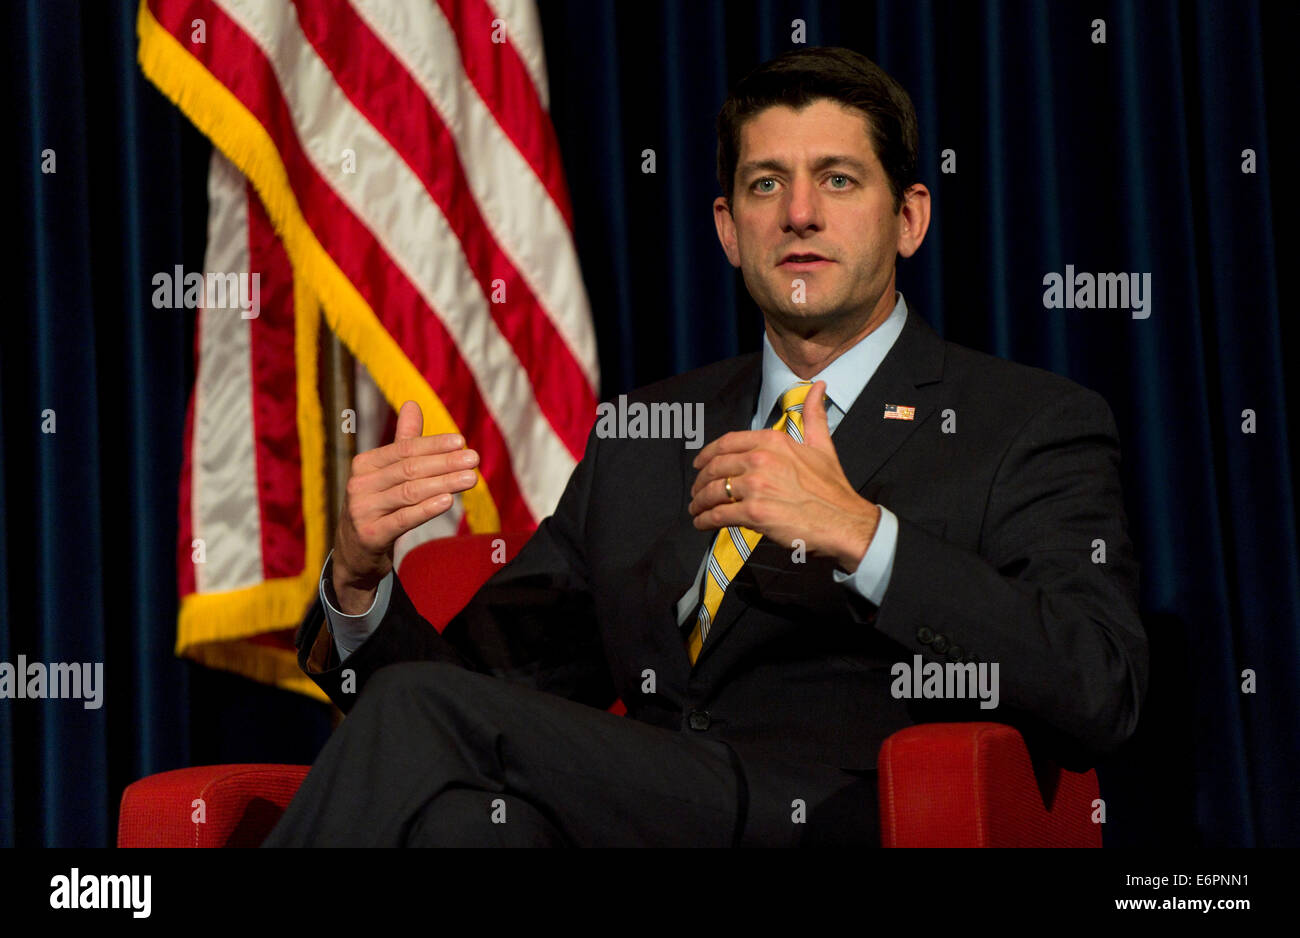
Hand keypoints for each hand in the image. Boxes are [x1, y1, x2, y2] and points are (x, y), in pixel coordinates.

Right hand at [331, 400, 479, 612]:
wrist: (355, 552)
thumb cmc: (378, 505)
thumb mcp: (387, 473)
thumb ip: (402, 441)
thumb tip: (413, 403)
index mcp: (365, 464)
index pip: (404, 449)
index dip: (433, 444)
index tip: (461, 441)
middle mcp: (360, 484)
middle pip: (409, 469)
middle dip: (445, 463)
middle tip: (474, 459)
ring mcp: (362, 510)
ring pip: (409, 492)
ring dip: (444, 484)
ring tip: (471, 479)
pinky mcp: (370, 535)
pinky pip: (403, 519)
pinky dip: (426, 509)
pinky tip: (449, 502)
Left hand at [688, 380, 879, 572]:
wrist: (844, 521)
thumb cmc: (832, 488)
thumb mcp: (823, 444)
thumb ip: (813, 414)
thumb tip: (817, 386)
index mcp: (773, 441)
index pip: (727, 443)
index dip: (707, 454)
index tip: (699, 464)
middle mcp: (761, 460)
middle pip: (716, 467)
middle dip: (700, 481)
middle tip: (696, 491)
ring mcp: (756, 487)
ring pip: (713, 491)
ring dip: (699, 502)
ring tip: (696, 509)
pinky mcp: (755, 513)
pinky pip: (719, 515)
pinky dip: (705, 520)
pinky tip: (702, 523)